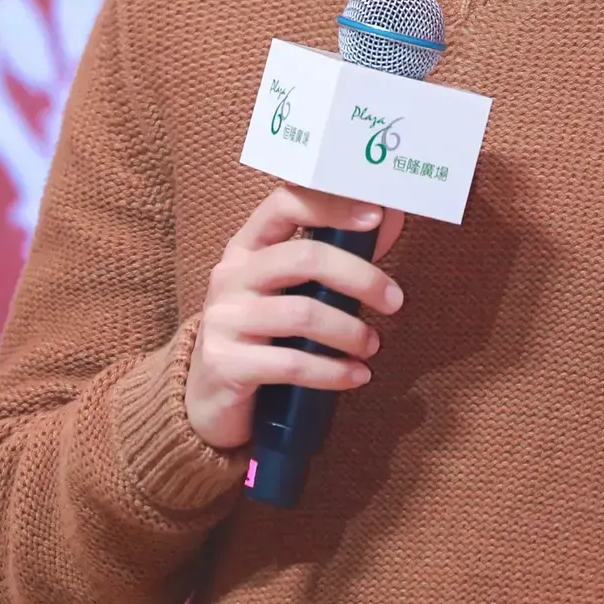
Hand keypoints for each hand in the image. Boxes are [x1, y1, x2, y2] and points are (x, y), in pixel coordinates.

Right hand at [184, 185, 405, 450]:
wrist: (209, 399)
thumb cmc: (262, 336)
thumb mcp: (292, 292)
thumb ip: (336, 257)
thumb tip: (389, 218)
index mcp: (247, 248)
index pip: (285, 204)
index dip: (332, 206)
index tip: (376, 216)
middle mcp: (231, 276)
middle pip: (305, 257)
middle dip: (360, 277)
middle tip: (394, 300)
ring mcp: (224, 319)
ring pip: (303, 314)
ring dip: (350, 331)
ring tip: (372, 346)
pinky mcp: (226, 363)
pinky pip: (292, 363)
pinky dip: (334, 371)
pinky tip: (356, 376)